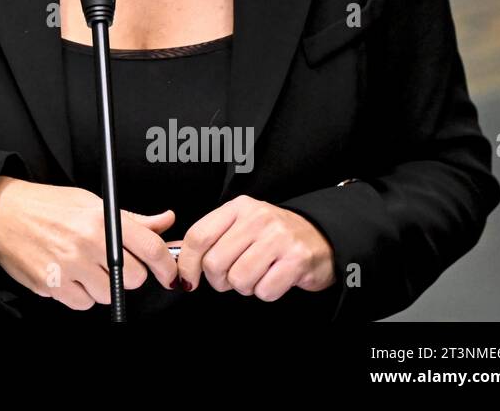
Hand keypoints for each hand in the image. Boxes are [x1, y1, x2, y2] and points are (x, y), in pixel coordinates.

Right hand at [0, 176, 179, 309]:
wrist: (0, 214)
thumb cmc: (45, 206)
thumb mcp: (89, 202)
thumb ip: (131, 219)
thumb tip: (165, 221)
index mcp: (100, 218)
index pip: (150, 248)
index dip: (166, 265)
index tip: (170, 273)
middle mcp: (87, 242)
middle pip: (135, 278)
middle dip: (130, 274)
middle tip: (113, 262)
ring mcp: (68, 266)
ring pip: (108, 294)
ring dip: (102, 285)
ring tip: (82, 264)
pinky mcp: (52, 286)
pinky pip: (82, 304)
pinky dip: (79, 294)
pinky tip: (67, 274)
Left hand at [174, 195, 335, 300]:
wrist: (321, 237)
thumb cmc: (273, 236)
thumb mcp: (241, 225)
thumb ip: (211, 239)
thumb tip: (178, 262)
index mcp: (238, 207)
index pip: (198, 236)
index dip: (186, 263)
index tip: (187, 278)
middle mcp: (257, 218)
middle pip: (215, 262)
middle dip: (219, 280)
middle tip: (232, 277)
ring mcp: (278, 238)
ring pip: (238, 280)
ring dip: (244, 287)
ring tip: (257, 275)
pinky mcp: (297, 260)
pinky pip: (264, 291)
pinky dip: (265, 292)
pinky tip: (274, 279)